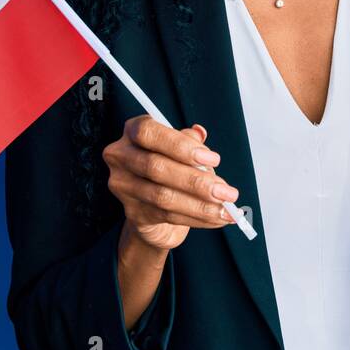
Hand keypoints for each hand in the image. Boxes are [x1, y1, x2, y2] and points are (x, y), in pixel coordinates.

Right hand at [102, 115, 238, 250]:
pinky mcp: (133, 212)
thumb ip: (190, 141)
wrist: (153, 204)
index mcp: (134, 131)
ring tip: (226, 209)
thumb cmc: (169, 167)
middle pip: (157, 168)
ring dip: (201, 205)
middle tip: (227, 192)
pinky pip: (168, 216)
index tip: (213, 159)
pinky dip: (198, 218)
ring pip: (164, 196)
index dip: (180, 146)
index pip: (149, 133)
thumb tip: (200, 134)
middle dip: (198, 182)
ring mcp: (123, 186)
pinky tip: (216, 218)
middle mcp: (121, 156)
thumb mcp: (180, 149)